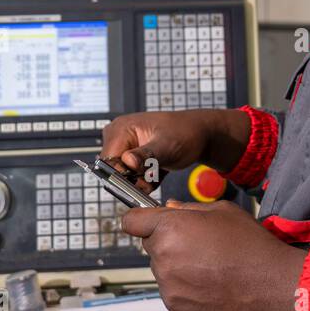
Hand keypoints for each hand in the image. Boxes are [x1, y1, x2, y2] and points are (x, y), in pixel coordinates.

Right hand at [101, 108, 250, 191]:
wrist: (201, 134)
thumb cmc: (186, 133)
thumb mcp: (167, 146)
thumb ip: (146, 156)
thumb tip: (127, 162)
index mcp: (121, 129)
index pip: (108, 161)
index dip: (122, 175)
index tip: (140, 181)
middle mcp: (120, 138)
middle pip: (115, 171)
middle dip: (134, 180)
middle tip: (153, 176)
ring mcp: (127, 148)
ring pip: (125, 177)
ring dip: (142, 182)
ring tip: (158, 173)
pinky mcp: (134, 158)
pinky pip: (134, 178)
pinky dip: (147, 181)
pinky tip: (159, 173)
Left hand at [122, 200, 306, 310]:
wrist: (268, 281)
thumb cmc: (248, 243)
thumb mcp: (220, 210)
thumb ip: (188, 208)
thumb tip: (169, 208)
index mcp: (169, 227)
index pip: (131, 221)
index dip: (140, 218)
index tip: (146, 220)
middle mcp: (163, 255)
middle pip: (149, 243)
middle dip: (165, 240)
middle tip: (194, 241)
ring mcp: (167, 282)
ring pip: (160, 266)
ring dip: (175, 262)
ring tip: (206, 262)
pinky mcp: (174, 303)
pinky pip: (170, 287)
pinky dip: (182, 283)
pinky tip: (206, 279)